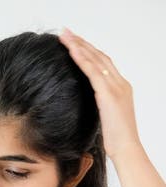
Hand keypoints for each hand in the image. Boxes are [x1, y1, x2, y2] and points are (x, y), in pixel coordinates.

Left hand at [59, 28, 140, 160]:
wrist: (127, 150)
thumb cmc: (116, 141)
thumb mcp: (104, 119)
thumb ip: (97, 107)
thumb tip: (82, 106)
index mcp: (120, 88)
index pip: (103, 63)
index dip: (89, 51)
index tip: (75, 43)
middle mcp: (120, 83)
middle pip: (100, 56)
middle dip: (82, 42)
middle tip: (66, 32)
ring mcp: (116, 87)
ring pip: (96, 59)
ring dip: (79, 46)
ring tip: (65, 36)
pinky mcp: (109, 94)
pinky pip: (94, 72)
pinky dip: (83, 60)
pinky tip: (72, 51)